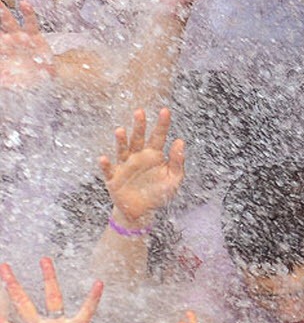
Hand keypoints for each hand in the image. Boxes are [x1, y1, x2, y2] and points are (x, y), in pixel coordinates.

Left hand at [0, 0, 54, 87]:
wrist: (46, 78)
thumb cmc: (25, 80)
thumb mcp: (10, 82)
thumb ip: (3, 80)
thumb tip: (1, 81)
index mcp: (0, 51)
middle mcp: (8, 41)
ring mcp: (20, 36)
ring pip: (9, 21)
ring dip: (3, 12)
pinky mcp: (34, 35)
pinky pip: (30, 22)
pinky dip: (28, 13)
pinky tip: (24, 3)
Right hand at [100, 107, 184, 226]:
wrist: (141, 212)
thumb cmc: (159, 193)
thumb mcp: (173, 179)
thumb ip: (177, 161)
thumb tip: (180, 141)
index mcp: (154, 154)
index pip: (159, 136)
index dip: (162, 124)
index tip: (165, 110)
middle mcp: (138, 156)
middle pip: (138, 138)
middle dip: (139, 125)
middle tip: (140, 111)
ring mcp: (125, 165)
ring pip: (122, 150)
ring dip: (121, 141)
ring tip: (120, 131)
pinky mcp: (114, 178)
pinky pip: (109, 170)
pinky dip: (105, 165)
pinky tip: (103, 158)